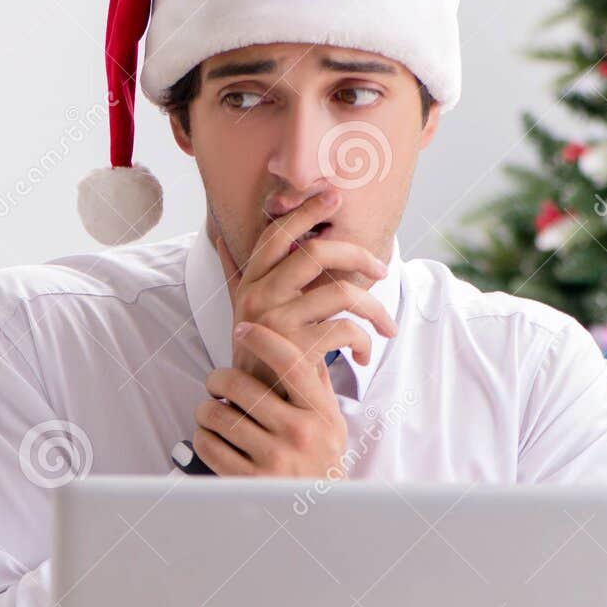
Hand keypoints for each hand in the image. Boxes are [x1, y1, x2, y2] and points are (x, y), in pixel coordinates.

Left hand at [191, 324, 349, 477]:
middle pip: (241, 386)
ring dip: (206, 409)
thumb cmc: (323, 461)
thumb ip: (316, 386)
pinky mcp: (250, 481)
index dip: (264, 340)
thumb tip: (308, 343)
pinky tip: (211, 436)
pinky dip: (202, 437)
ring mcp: (275, 458)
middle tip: (216, 383)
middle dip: (218, 379)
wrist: (325, 512)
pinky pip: (209, 445)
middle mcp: (299, 433)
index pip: (291, 363)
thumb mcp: (331, 422)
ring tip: (212, 412)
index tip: (244, 329)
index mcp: (319, 412)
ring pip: (218, 414)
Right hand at [211, 191, 395, 397]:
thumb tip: (219, 240)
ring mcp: (276, 323)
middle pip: (315, 253)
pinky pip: (346, 330)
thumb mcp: (242, 314)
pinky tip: (364, 355)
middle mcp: (258, 297)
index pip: (276, 233)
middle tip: (382, 268)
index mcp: (249, 284)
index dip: (305, 210)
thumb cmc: (257, 359)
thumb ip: (236, 276)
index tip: (333, 195)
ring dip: (375, 308)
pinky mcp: (295, 350)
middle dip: (357, 253)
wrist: (256, 410)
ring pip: (341, 293)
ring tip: (387, 326)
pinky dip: (365, 342)